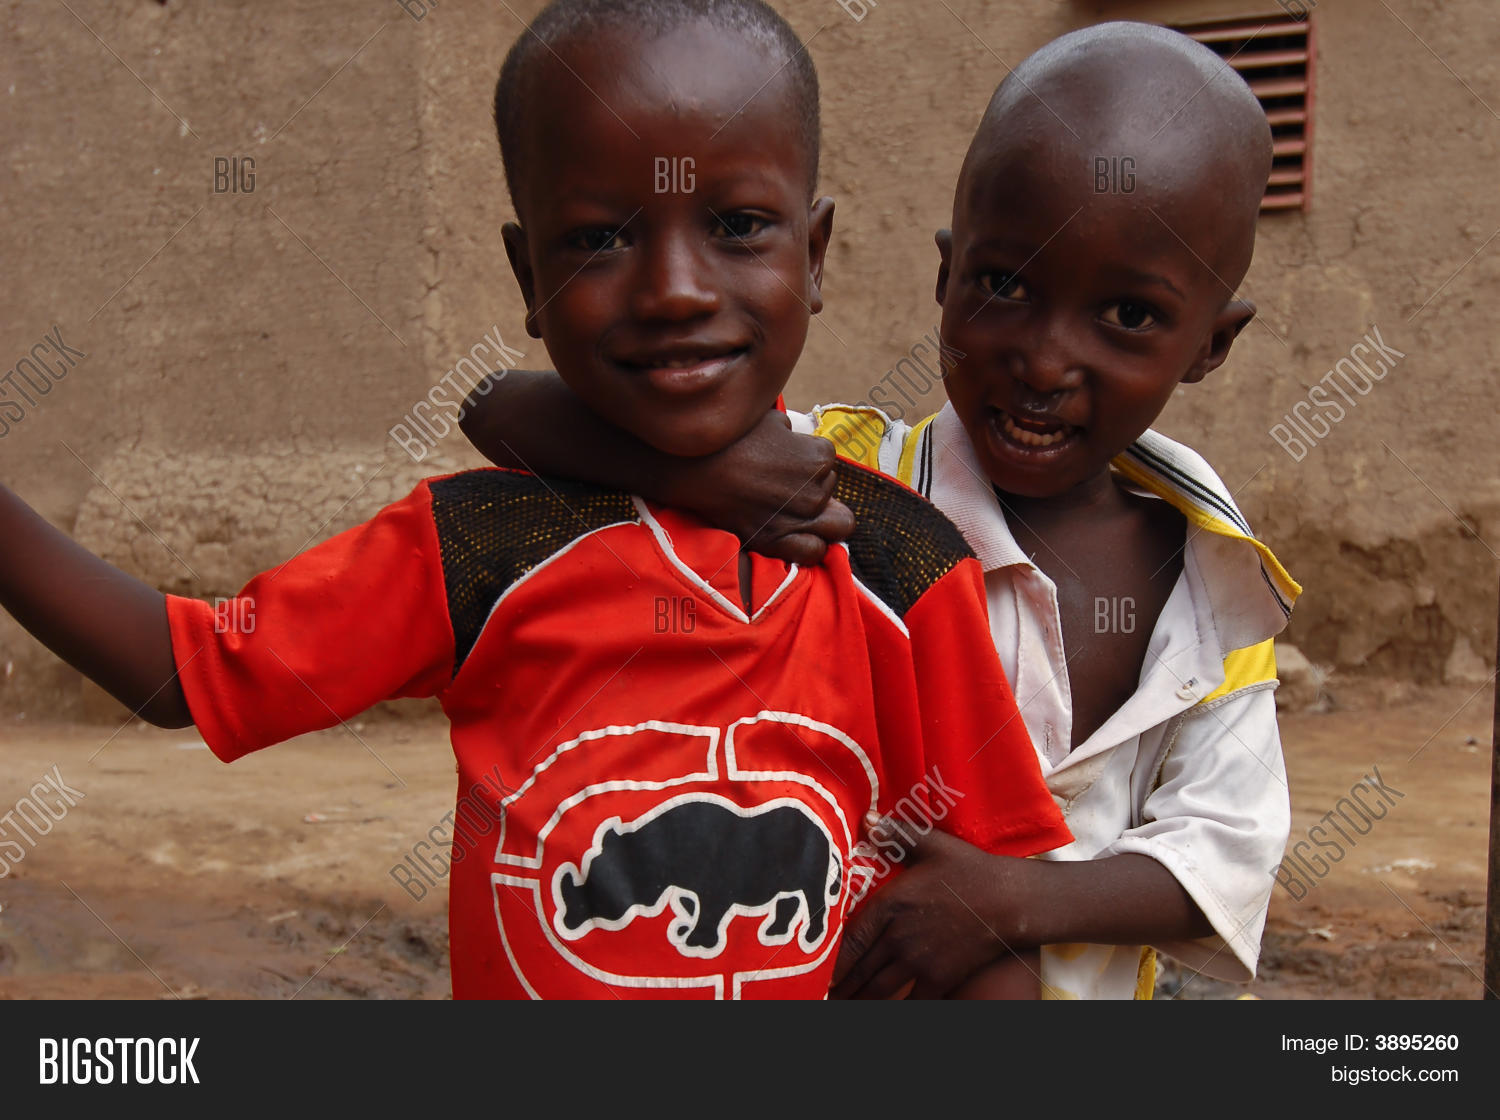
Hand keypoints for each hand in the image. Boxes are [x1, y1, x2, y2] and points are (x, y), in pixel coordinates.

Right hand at [669, 411, 854, 565]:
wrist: (696, 468)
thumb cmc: (731, 438)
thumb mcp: (769, 419)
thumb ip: (791, 430)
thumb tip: (792, 436)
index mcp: (820, 456)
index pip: (828, 460)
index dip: (807, 459)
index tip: (784, 459)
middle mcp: (817, 490)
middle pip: (831, 491)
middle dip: (814, 487)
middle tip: (787, 485)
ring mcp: (800, 519)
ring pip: (836, 525)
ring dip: (821, 519)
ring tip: (798, 513)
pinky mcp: (778, 541)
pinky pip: (813, 551)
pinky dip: (807, 545)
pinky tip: (790, 533)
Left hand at [830, 818, 1034, 998]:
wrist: (1010, 901)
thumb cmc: (970, 870)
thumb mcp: (932, 844)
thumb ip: (897, 834)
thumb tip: (867, 818)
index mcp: (891, 905)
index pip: (850, 939)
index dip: (833, 960)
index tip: (820, 972)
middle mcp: (899, 936)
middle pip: (860, 969)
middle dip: (841, 985)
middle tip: (826, 995)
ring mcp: (918, 960)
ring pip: (879, 989)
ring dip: (859, 999)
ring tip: (845, 1005)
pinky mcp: (940, 978)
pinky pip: (912, 1001)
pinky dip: (897, 1008)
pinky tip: (887, 1010)